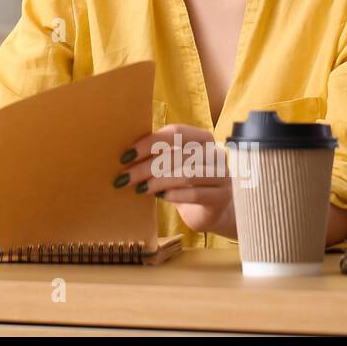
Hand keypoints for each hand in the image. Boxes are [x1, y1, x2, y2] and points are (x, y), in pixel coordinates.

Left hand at [117, 123, 237, 238]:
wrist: (208, 212)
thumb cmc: (184, 184)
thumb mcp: (172, 165)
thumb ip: (158, 154)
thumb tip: (127, 154)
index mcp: (202, 138)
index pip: (175, 133)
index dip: (149, 143)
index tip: (126, 155)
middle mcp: (215, 154)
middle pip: (178, 155)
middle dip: (147, 166)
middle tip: (125, 177)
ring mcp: (222, 175)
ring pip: (186, 174)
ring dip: (158, 181)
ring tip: (139, 188)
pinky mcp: (221, 197)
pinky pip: (195, 194)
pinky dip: (174, 195)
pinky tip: (159, 197)